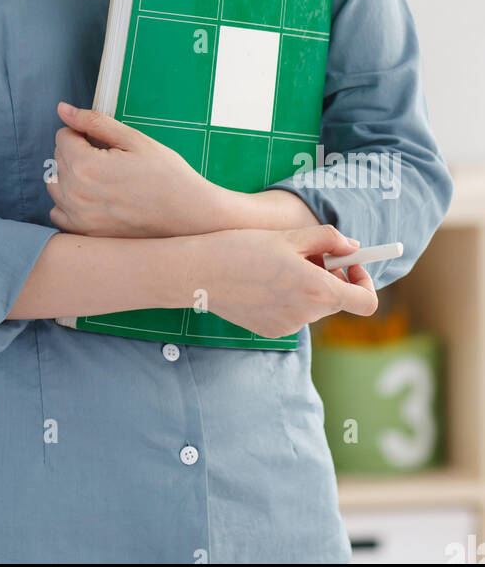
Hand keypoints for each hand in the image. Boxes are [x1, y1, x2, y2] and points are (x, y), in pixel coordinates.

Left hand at [47, 101, 234, 236]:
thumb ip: (94, 122)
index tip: (105, 142)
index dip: (83, 133)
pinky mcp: (84, 234)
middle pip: (57, 159)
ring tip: (102, 179)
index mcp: (85, 165)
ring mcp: (78, 217)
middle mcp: (75, 193)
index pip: (62, 136)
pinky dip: (69, 203)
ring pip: (55, 185)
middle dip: (77, 152)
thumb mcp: (134, 140)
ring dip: (70, 176)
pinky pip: (58, 213)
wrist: (188, 216)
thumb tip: (62, 109)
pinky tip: (93, 199)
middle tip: (110, 160)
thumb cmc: (166, 175)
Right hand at [175, 223, 377, 337]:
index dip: (364, 281)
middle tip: (309, 252)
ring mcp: (289, 326)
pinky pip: (292, 313)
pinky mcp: (271, 331)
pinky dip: (287, 297)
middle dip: (331, 276)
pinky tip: (262, 280)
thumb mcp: (290, 236)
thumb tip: (351, 246)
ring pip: (312, 305)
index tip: (348, 263)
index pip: (366, 301)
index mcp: (318, 289)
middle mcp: (307, 314)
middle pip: (337, 299)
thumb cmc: (244, 247)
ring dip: (307, 285)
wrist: (200, 272)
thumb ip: (327, 239)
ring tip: (279, 263)